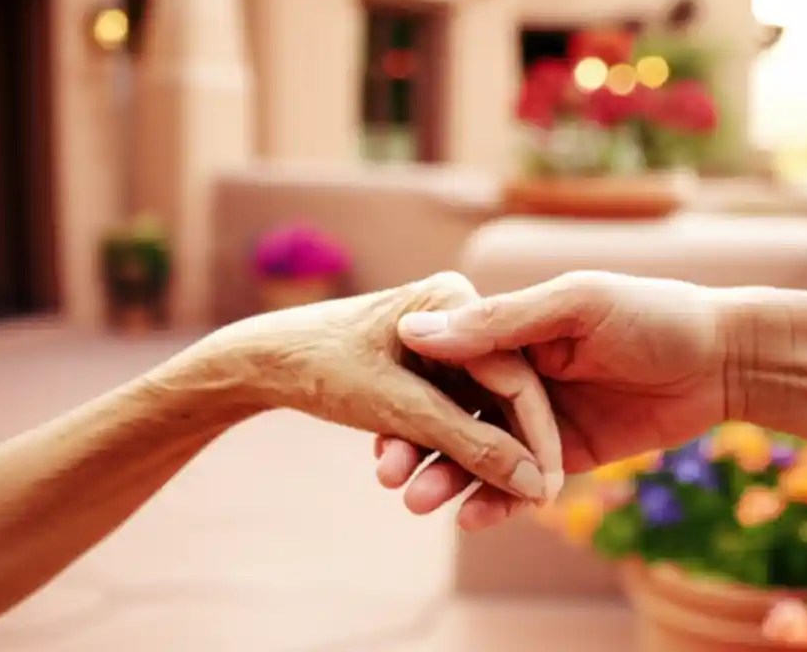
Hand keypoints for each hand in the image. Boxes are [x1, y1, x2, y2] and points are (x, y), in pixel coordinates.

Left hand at [154, 272, 562, 515]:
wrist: (260, 362)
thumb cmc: (323, 368)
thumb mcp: (400, 412)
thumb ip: (470, 445)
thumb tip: (531, 484)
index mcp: (459, 299)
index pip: (516, 379)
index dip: (535, 439)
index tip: (545, 491)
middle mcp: (457, 314)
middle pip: (496, 398)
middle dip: (490, 456)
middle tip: (508, 507)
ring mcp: (441, 342)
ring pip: (468, 412)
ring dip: (447, 459)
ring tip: (418, 501)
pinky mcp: (423, 367)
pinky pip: (444, 413)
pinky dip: (427, 446)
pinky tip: (400, 473)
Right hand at [375, 271, 737, 520]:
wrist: (726, 359)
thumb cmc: (654, 314)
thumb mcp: (576, 304)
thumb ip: (502, 321)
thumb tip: (418, 327)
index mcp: (516, 330)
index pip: (449, 365)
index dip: (413, 394)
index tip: (379, 421)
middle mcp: (523, 375)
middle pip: (457, 414)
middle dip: (421, 446)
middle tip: (391, 478)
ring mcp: (545, 419)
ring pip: (482, 453)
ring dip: (450, 479)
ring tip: (421, 503)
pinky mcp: (571, 457)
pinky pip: (523, 483)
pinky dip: (496, 502)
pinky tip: (471, 518)